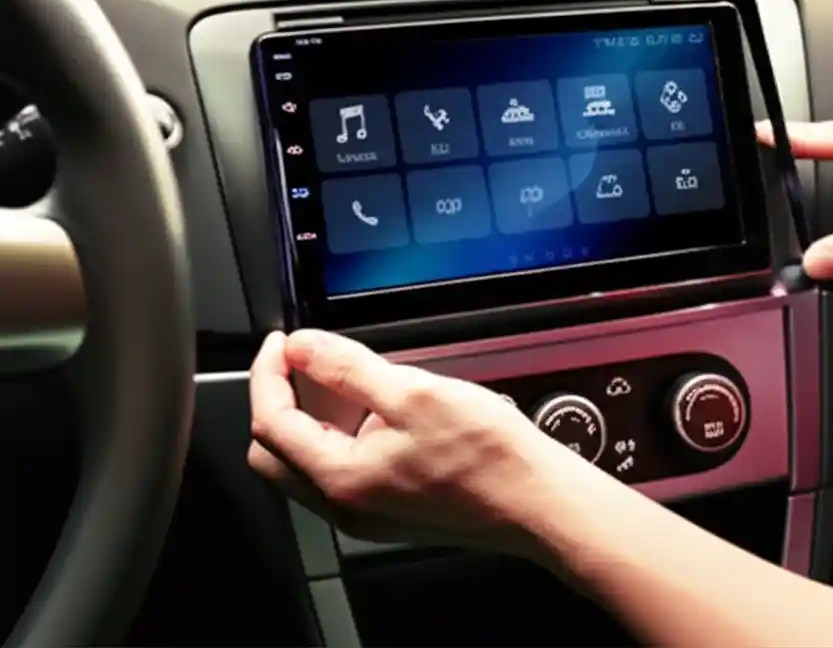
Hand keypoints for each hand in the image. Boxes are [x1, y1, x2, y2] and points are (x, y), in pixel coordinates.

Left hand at [247, 329, 578, 554]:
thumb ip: (348, 368)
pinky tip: (375, 412)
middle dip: (280, 401)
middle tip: (301, 362)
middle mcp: (343, 507)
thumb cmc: (489, 457)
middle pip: (275, 452)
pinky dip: (339, 438)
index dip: (269, 374)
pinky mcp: (388, 513)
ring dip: (310, 420)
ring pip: (306, 464)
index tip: (282, 343)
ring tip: (346, 381)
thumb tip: (303, 348)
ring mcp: (365, 514)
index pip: (271, 422)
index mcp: (339, 479)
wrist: (537, 503)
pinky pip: (340, 473)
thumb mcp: (414, 392)